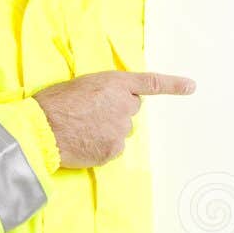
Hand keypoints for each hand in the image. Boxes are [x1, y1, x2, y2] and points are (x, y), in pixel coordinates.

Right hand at [33, 70, 194, 168]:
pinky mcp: (115, 149)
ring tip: (82, 128)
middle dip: (116, 111)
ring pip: (121, 130)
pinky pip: (113, 148)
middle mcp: (124, 104)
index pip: (151, 83)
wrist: (41, 129)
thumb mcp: (83, 85)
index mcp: (115, 83)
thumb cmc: (54, 103)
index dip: (174, 85)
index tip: (192, 86)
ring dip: (107, 130)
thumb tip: (112, 106)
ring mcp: (121, 128)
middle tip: (90, 114)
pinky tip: (84, 142)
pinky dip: (101, 147)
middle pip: (130, 110)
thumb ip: (106, 92)